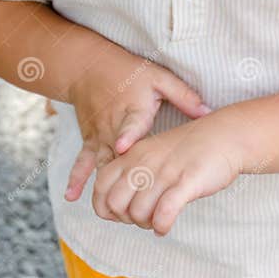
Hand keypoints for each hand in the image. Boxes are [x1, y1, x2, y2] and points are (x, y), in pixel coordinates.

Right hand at [64, 43, 211, 201]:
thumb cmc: (129, 71)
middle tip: (129, 203)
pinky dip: (75, 178)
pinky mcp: (90, 139)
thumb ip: (183, 95)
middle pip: (119, 155)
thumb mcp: (158, 77)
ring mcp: (100, 134)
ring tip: (108, 210)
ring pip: (102, 164)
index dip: (129, 135)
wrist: (90, 67)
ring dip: (105, 187)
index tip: (125, 147)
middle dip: (124, 178)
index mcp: (133, 110)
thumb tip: (207, 111)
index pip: (132, 124)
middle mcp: (114, 125)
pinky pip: (82, 161)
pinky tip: (71, 196)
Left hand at [90, 112, 242, 235]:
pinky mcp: (187, 181)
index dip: (106, 207)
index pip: (100, 187)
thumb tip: (115, 205)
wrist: (225, 135)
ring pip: (138, 212)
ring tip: (157, 219)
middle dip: (126, 219)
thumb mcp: (151, 153)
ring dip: (146, 224)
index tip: (123, 212)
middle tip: (142, 217)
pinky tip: (166, 225)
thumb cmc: (188, 149)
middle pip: (115, 203)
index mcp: (133, 154)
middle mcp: (145, 162)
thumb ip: (132, 173)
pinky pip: (164, 213)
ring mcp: (165, 171)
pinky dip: (162, 226)